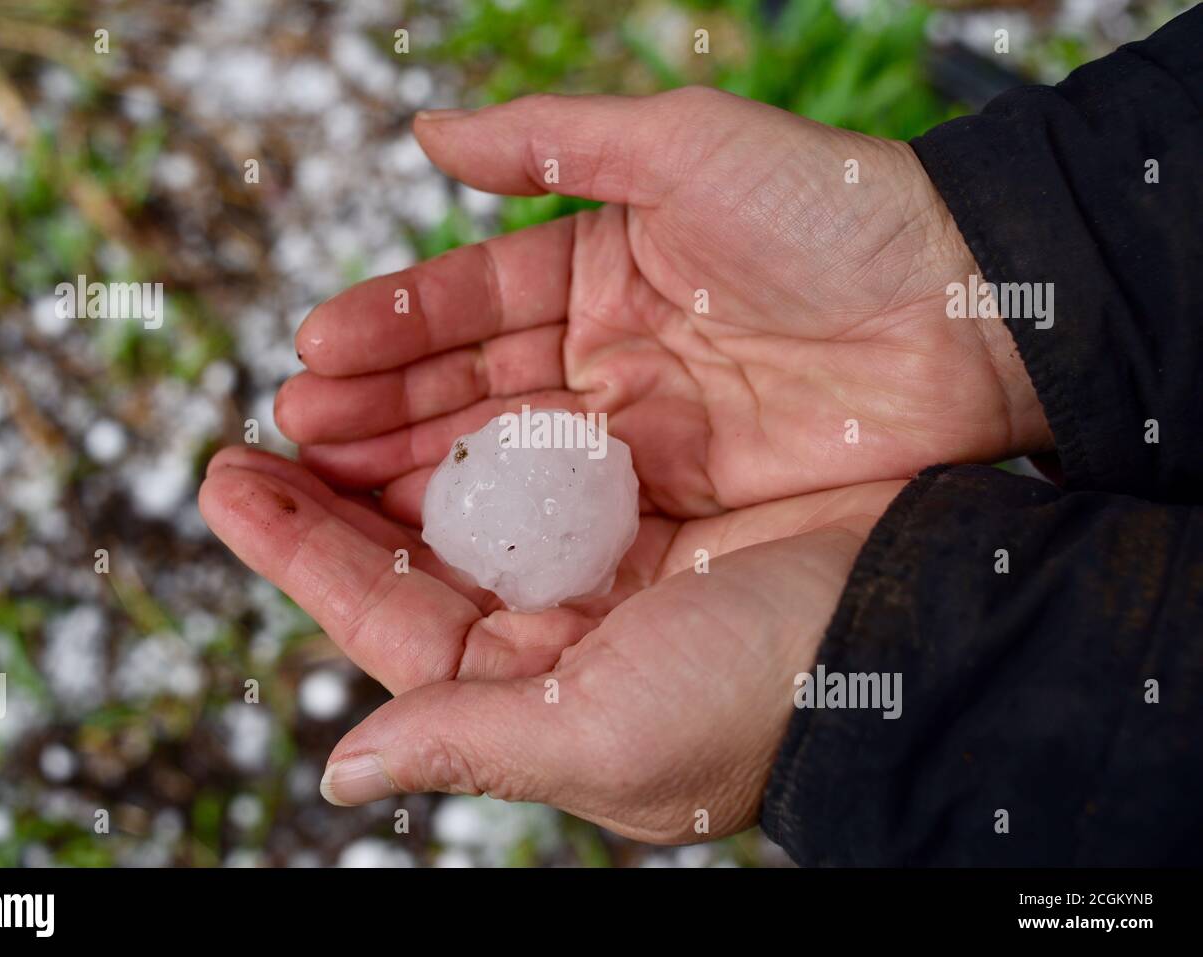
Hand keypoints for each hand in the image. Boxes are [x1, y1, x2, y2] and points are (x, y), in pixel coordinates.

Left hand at [198, 445, 901, 840]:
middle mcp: (562, 621)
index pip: (388, 615)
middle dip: (329, 493)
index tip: (228, 483)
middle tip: (253, 432)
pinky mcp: (658, 483)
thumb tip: (340, 770)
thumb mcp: (604, 734)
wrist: (917, 614)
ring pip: (471, 484)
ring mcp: (609, 547)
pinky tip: (435, 375)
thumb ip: (468, 741)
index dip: (302, 552)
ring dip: (395, 437)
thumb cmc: (765, 692)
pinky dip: (485, 405)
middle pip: (416, 546)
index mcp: (537, 686)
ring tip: (320, 385)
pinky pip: (544, 436)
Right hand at [276, 87, 1048, 519]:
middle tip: (295, 436)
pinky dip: (500, 525)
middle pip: (470, 390)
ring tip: (329, 488)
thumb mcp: (683, 147)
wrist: (968, 308)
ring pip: (505, 457)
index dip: (391, 325)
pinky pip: (568, 515)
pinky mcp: (677, 499)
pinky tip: (430, 535)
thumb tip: (422, 133)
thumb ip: (550, 143)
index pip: (470, 303)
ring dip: (418, 471)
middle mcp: (607, 355)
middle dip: (380, 411)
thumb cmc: (832, 207)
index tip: (312, 351)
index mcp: (598, 268)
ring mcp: (638, 434)